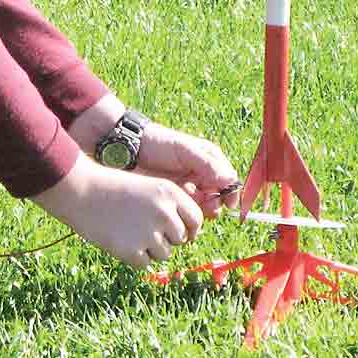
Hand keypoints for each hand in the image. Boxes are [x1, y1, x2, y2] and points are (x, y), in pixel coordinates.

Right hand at [31, 159, 203, 267]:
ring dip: (149, 249)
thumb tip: (187, 237)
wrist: (79, 191)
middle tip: (141, 229)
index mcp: (170, 193)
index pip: (195, 220)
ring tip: (126, 231)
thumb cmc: (111, 189)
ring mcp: (148, 233)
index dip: (188, 228)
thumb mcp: (146, 188)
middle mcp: (164, 213)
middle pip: (180, 240)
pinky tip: (118, 240)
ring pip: (164, 254)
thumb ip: (168, 208)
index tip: (176, 232)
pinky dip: (133, 257)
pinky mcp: (131, 250)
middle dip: (165, 238)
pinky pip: (145, 264)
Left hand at [66, 95, 241, 218]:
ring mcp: (186, 187)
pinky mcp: (172, 198)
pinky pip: (184, 211)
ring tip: (190, 209)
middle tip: (207, 208)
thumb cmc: (157, 143)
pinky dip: (184, 214)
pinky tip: (178, 212)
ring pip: (201, 206)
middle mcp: (200, 176)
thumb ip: (206, 164)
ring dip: (199, 212)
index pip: (228, 180)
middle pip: (216, 197)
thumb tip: (229, 181)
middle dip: (214, 205)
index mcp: (208, 161)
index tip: (228, 204)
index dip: (230, 193)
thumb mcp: (183, 150)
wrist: (128, 149)